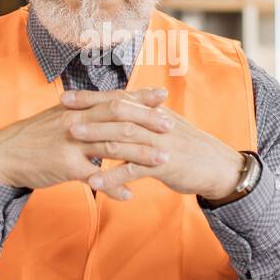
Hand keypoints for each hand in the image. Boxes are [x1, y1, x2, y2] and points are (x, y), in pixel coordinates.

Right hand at [0, 87, 172, 199]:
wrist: (4, 154)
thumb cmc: (34, 137)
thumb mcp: (60, 118)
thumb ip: (85, 115)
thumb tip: (108, 111)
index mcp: (78, 108)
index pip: (114, 97)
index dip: (140, 96)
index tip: (163, 94)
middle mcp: (77, 121)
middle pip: (119, 117)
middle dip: (148, 121)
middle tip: (171, 127)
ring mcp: (71, 144)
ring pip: (112, 146)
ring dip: (141, 155)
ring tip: (163, 161)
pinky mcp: (64, 166)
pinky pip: (94, 178)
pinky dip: (114, 187)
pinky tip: (130, 195)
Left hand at [62, 90, 244, 201]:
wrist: (218, 167)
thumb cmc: (188, 148)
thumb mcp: (165, 127)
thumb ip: (142, 119)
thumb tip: (118, 112)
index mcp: (153, 111)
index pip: (118, 98)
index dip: (91, 97)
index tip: (66, 97)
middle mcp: (155, 122)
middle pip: (118, 112)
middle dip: (88, 111)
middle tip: (62, 113)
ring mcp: (160, 143)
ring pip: (124, 136)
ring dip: (96, 137)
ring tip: (72, 138)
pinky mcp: (164, 165)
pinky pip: (134, 169)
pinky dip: (113, 175)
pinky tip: (94, 182)